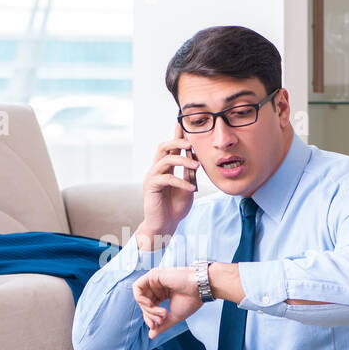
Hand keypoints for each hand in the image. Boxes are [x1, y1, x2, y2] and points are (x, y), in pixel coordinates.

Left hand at [132, 266, 201, 338]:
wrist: (199, 290)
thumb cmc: (191, 301)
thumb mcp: (173, 317)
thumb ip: (162, 325)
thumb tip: (150, 335)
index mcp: (162, 294)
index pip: (148, 308)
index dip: (149, 319)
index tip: (156, 326)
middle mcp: (157, 287)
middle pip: (143, 304)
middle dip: (150, 315)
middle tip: (162, 319)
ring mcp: (154, 281)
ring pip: (139, 297)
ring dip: (147, 308)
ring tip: (161, 313)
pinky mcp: (153, 275)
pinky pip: (137, 287)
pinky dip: (140, 298)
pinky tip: (150, 304)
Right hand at [135, 124, 198, 250]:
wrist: (165, 226)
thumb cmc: (175, 208)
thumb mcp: (188, 187)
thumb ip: (190, 173)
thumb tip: (197, 158)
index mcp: (165, 168)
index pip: (170, 147)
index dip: (176, 135)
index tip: (182, 123)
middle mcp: (156, 169)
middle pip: (163, 146)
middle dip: (177, 141)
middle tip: (191, 144)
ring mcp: (152, 177)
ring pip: (165, 159)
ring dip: (183, 161)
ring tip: (197, 167)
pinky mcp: (151, 187)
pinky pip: (167, 178)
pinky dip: (181, 182)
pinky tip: (192, 189)